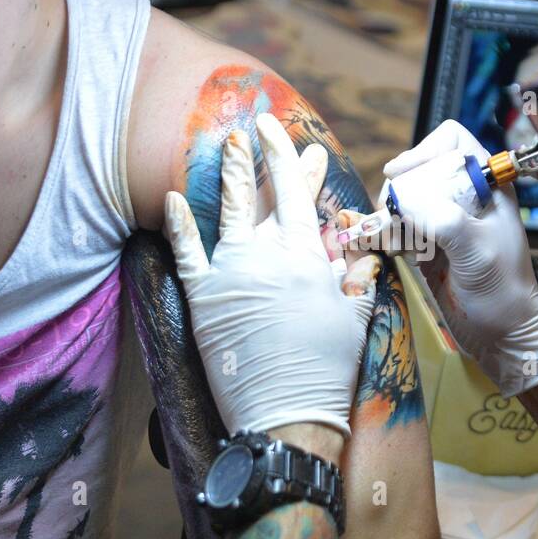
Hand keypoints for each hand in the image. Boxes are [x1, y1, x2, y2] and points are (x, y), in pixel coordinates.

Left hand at [164, 112, 381, 441]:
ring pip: (226, 210)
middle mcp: (269, 255)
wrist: (288, 413)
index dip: (287, 156)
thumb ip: (357, 280)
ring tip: (224, 144)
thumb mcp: (354, 318)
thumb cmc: (327, 368)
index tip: (279, 130)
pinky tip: (172, 198)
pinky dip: (180, 223)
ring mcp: (232, 273)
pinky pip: (187, 252)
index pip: (295, 192)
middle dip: (257, 154)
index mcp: (307, 257)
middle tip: (252, 125)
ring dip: (225, 173)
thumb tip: (364, 255)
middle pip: (261, 192)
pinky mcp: (203, 297)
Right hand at [378, 119, 537, 396]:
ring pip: (405, 197)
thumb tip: (403, 200)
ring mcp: (444, 220)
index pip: (452, 140)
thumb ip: (445, 221)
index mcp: (487, 185)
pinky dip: (385, 234)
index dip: (424, 150)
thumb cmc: (502, 291)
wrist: (503, 334)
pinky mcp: (428, 244)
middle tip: (392, 213)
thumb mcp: (478, 252)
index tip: (402, 175)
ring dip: (389, 213)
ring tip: (386, 235)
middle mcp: (464, 196)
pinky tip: (380, 247)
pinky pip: (398, 227)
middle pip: (420, 167)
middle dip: (401, 187)